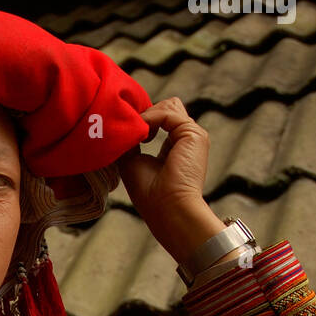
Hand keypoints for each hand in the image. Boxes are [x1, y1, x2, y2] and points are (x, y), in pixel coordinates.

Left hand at [116, 97, 224, 263]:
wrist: (169, 210)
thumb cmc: (151, 195)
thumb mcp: (133, 162)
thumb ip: (131, 141)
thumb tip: (123, 124)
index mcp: (176, 146)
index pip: (161, 119)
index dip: (141, 121)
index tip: (124, 131)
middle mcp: (187, 139)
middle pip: (166, 108)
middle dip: (144, 115)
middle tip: (128, 131)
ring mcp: (192, 135)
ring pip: (168, 105)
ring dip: (146, 116)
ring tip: (136, 135)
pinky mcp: (193, 134)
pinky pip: (167, 112)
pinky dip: (149, 118)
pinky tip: (142, 134)